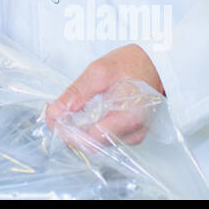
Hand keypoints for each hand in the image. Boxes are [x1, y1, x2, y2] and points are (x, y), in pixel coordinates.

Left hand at [44, 44, 163, 145]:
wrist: (156, 64)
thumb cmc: (132, 64)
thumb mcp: (100, 71)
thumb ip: (77, 93)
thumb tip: (56, 112)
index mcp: (128, 119)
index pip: (90, 140)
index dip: (67, 131)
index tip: (52, 115)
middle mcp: (132, 134)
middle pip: (91, 144)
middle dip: (68, 129)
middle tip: (54, 110)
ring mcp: (131, 136)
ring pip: (95, 142)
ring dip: (77, 128)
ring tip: (67, 108)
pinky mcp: (128, 134)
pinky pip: (102, 136)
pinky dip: (88, 126)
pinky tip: (81, 112)